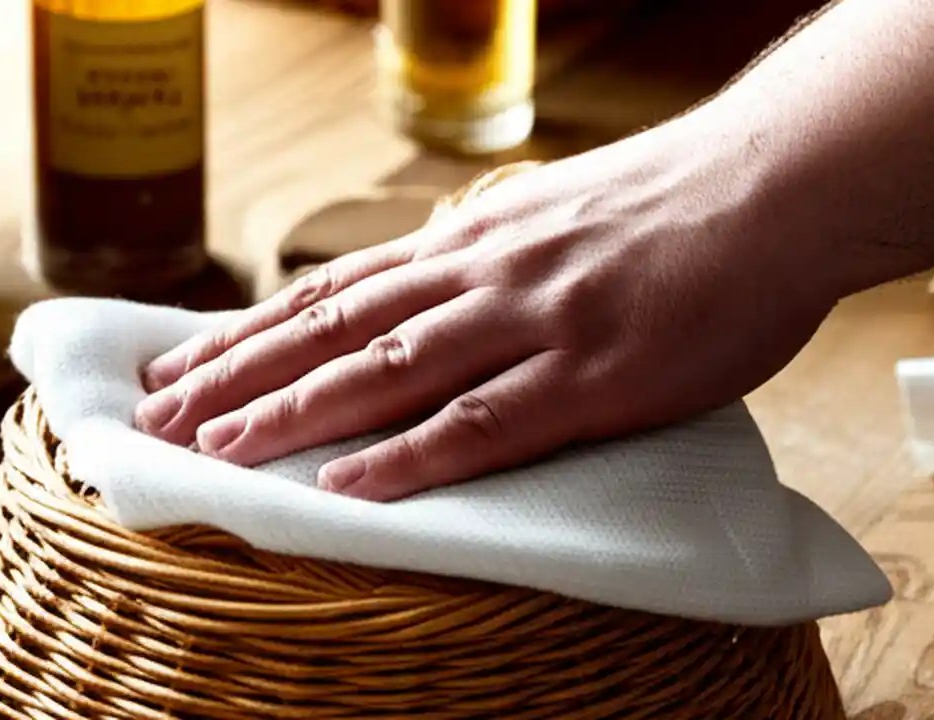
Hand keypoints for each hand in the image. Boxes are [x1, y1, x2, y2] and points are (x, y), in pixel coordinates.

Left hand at [134, 115, 838, 500]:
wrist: (772, 185)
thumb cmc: (664, 204)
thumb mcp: (543, 213)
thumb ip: (474, 254)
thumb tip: (416, 279)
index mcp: (464, 243)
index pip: (329, 290)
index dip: (247, 331)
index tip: (182, 364)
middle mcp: (476, 276)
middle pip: (330, 327)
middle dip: (239, 374)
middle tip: (161, 414)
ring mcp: (529, 323)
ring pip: (385, 371)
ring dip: (295, 412)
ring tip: (218, 448)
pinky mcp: (590, 375)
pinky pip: (484, 423)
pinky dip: (410, 457)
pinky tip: (349, 486)